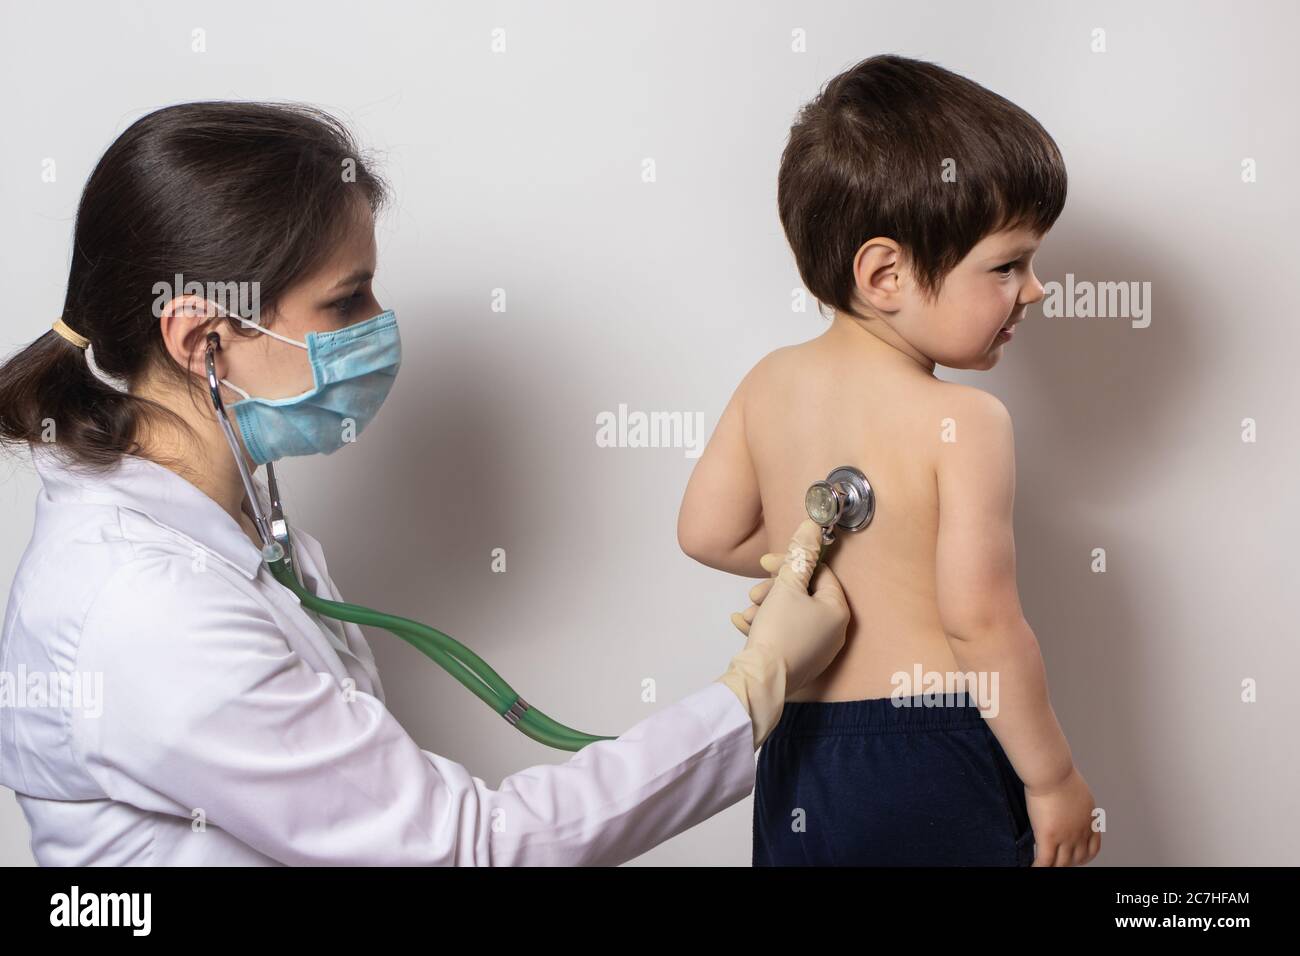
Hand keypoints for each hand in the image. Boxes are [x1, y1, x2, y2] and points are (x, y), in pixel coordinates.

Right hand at [728, 519, 847, 695]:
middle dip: (775, 587)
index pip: (820, 572)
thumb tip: (812, 525)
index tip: (766, 562)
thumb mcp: (786, 585)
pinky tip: (743, 623)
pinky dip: (765, 625)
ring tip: (749, 612)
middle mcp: (834, 632)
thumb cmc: (778, 631)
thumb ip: (800, 553)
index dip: (792, 562)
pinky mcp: (800, 662)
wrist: (760, 680)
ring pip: (790, 614)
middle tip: (755, 591)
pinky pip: (784, 635)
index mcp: (838, 611)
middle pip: (804, 594)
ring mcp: (818, 650)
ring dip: (766, 606)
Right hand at [1024, 766, 1101, 865]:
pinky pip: (1045, 861)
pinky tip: (1032, 868)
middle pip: (1078, 858)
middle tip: (1057, 862)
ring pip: (1062, 863)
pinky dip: (1038, 868)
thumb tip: (1066, 801)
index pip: (1093, 847)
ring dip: (1053, 867)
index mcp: (1089, 820)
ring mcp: (1066, 836)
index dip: (1084, 855)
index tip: (1076, 857)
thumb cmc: (1059, 773)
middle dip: (1069, 862)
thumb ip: (1074, 802)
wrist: (1052, 772)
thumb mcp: (1076, 790)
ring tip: (1043, 867)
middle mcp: (1080, 831)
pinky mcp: (1049, 836)